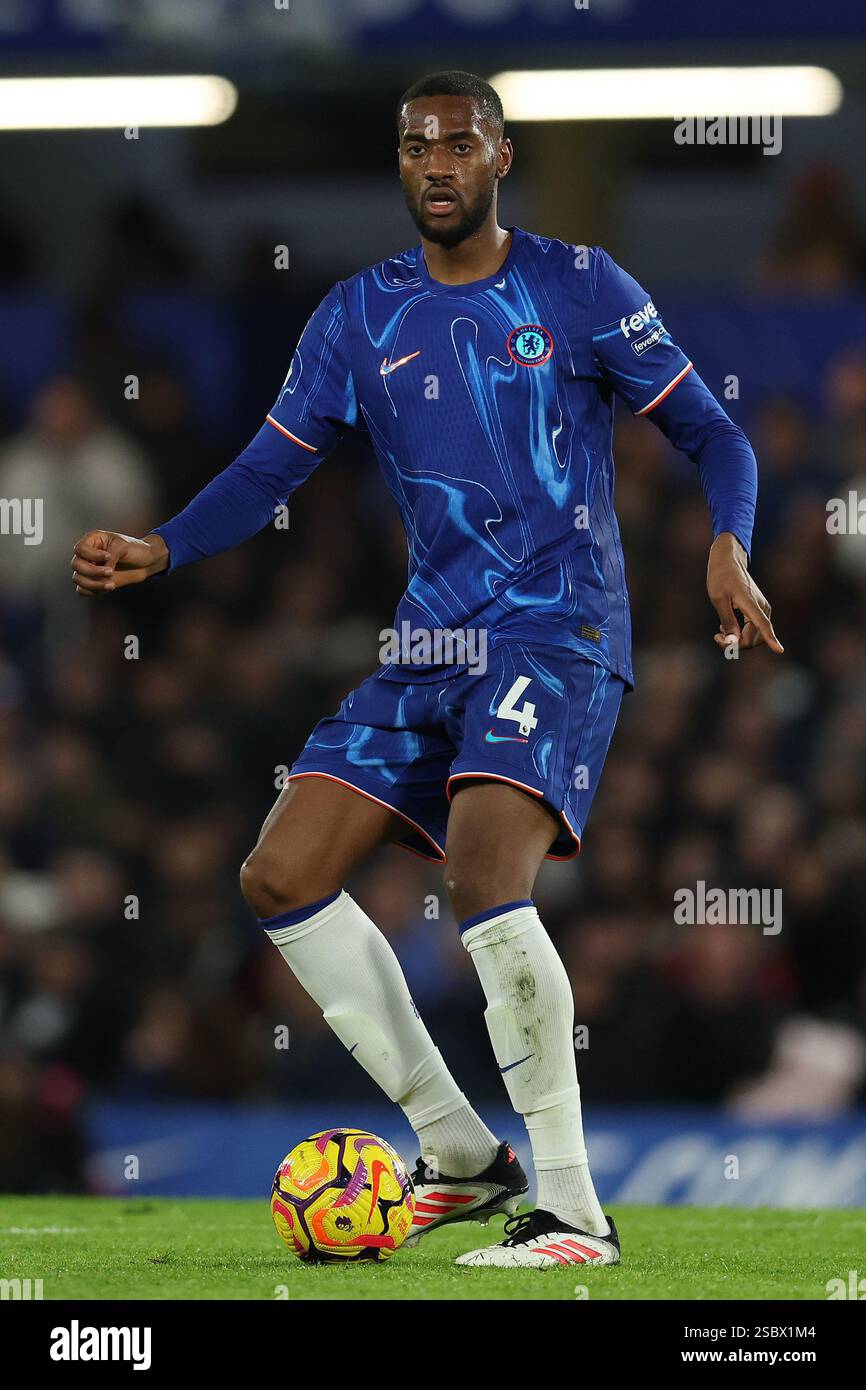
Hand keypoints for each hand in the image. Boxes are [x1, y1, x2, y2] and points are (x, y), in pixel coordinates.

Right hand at [71, 530, 168, 595]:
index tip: (109, 556)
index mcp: (93, 541)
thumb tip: (101, 572)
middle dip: (92, 571)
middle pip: (76, 565)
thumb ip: (110, 558)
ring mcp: (90, 569)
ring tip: (111, 585)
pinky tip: (108, 587)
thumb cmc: (136, 549)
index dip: (91, 555)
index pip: (79, 549)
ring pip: (78, 579)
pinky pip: (83, 590)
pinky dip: (92, 591)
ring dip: (93, 584)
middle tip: (111, 572)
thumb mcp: (123, 547)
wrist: (147, 562)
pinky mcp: (95, 582)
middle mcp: (88, 555)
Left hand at [707, 532, 782, 654]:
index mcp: (750, 602)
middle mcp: (761, 607)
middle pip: (754, 638)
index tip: (780, 650)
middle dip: (736, 644)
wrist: (729, 561)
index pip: (763, 624)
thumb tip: (733, 643)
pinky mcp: (760, 610)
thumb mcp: (718, 599)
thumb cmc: (720, 577)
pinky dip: (741, 634)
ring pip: (755, 636)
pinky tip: (726, 628)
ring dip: (739, 641)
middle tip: (717, 637)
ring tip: (720, 633)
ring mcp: (763, 609)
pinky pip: (755, 630)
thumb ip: (727, 621)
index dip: (771, 639)